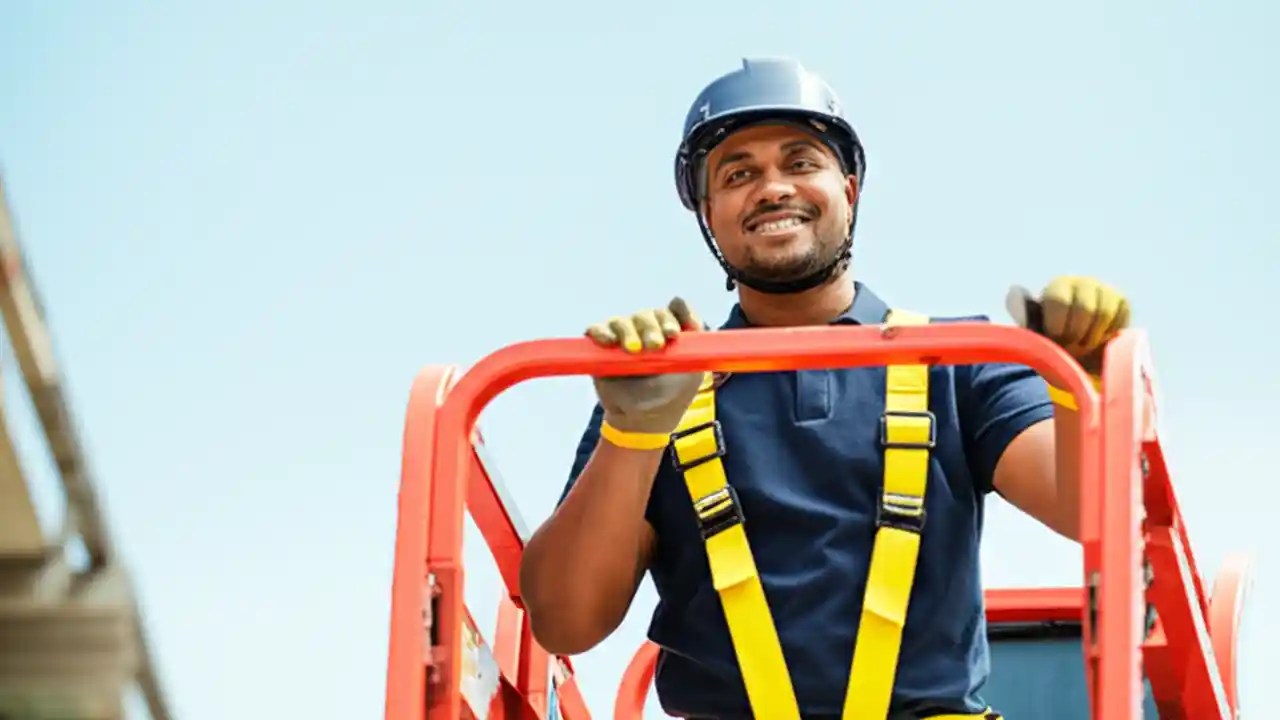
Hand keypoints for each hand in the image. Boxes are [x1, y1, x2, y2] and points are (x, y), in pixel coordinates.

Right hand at [585, 297, 705, 435]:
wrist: (643, 419)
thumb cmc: (672, 395)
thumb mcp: (693, 373)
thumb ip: (697, 348)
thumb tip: (695, 325)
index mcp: (671, 331)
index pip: (674, 310)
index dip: (675, 316)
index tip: (673, 333)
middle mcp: (648, 329)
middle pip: (648, 314)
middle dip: (652, 327)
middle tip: (655, 346)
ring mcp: (624, 336)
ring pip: (623, 321)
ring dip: (628, 331)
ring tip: (633, 350)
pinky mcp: (602, 347)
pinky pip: (598, 330)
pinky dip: (601, 332)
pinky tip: (609, 341)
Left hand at [1006, 275, 1130, 374]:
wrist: (1076, 346)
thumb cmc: (1050, 339)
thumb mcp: (1034, 330)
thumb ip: (1027, 316)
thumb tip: (1016, 293)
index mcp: (1057, 286)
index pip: (1059, 301)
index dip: (1057, 326)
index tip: (1055, 340)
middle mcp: (1082, 282)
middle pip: (1084, 308)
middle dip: (1076, 334)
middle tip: (1071, 347)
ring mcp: (1105, 290)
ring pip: (1103, 314)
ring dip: (1092, 337)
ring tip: (1083, 346)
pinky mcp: (1123, 302)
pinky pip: (1120, 320)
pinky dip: (1108, 335)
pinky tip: (1098, 339)